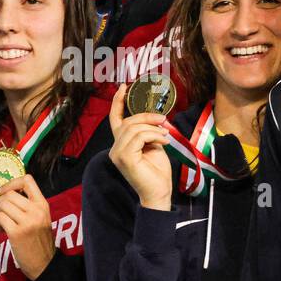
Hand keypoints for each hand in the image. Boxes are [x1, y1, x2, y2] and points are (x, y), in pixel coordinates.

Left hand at [0, 174, 55, 279]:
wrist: (44, 264)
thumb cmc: (40, 241)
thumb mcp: (41, 218)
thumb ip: (29, 205)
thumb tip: (7, 193)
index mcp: (43, 204)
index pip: (27, 180)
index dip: (11, 183)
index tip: (4, 192)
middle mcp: (36, 210)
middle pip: (9, 194)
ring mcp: (27, 222)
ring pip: (2, 205)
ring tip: (1, 223)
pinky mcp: (17, 233)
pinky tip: (1, 229)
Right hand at [107, 83, 172, 210]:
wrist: (159, 192)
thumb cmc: (157, 172)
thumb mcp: (153, 145)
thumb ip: (148, 132)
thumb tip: (155, 117)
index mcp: (121, 144)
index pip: (115, 119)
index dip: (118, 102)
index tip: (124, 87)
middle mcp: (115, 148)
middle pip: (128, 121)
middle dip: (147, 116)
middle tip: (164, 120)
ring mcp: (118, 154)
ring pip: (134, 128)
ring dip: (153, 128)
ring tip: (165, 135)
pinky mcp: (125, 158)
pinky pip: (139, 137)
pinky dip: (154, 135)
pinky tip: (163, 141)